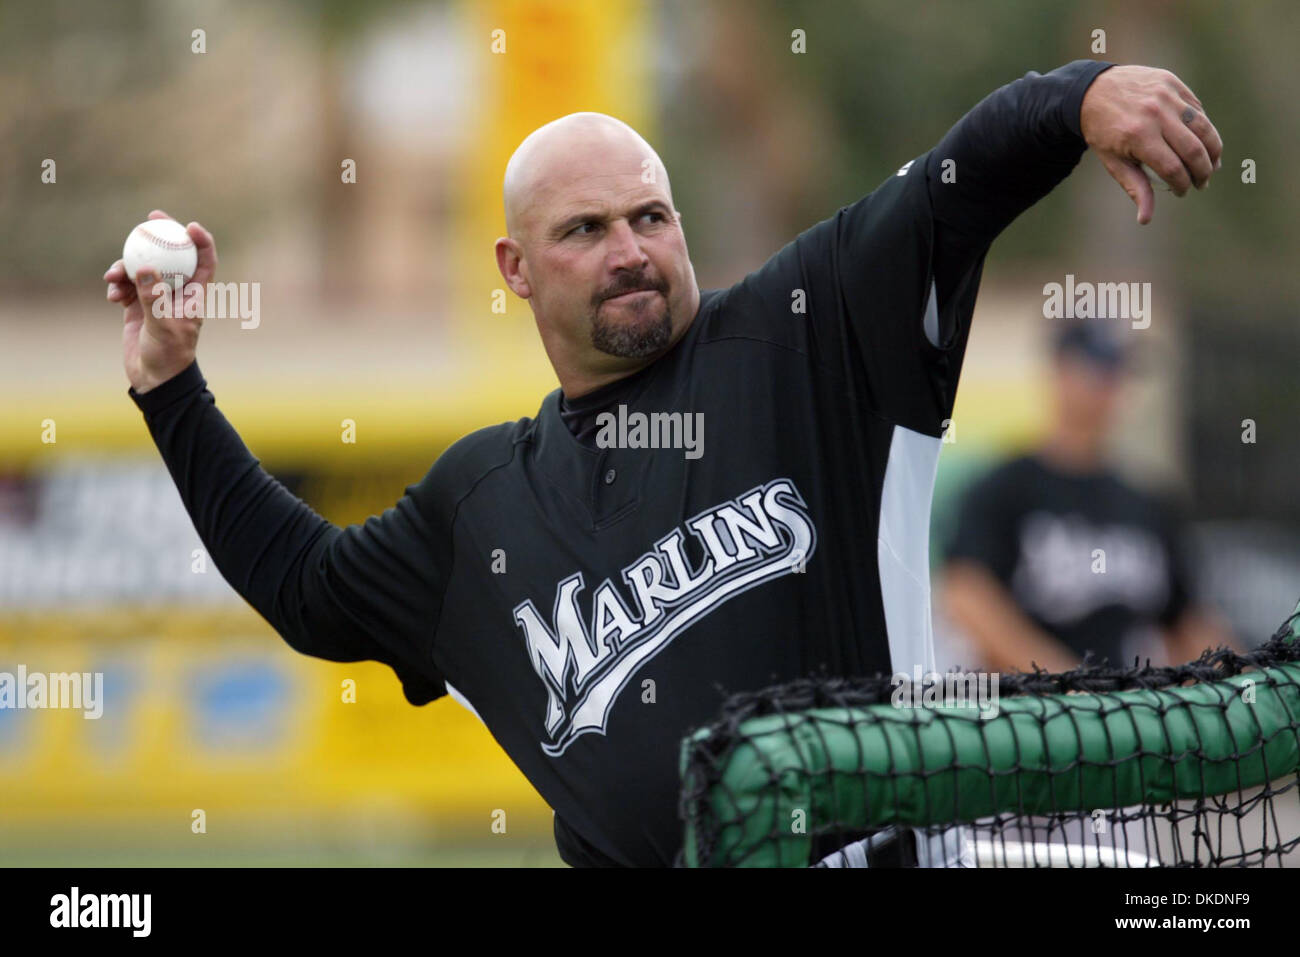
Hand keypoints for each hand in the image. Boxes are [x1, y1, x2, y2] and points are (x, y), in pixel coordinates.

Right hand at [104, 210, 216, 393]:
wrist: (153, 377)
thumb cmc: (168, 354)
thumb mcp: (162, 325)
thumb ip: (153, 296)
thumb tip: (145, 266)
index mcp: (195, 294)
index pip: (204, 261)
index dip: (201, 240)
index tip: (188, 225)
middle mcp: (177, 291)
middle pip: (172, 254)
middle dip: (161, 234)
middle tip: (149, 217)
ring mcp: (156, 296)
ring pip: (144, 267)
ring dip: (127, 267)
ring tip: (113, 278)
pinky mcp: (137, 304)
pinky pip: (127, 284)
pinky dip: (118, 286)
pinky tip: (112, 296)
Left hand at [1080, 65, 1222, 224]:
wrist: (1092, 91)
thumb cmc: (1102, 132)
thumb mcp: (1112, 161)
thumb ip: (1134, 187)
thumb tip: (1145, 219)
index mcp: (1138, 136)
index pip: (1173, 168)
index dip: (1182, 185)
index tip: (1183, 192)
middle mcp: (1155, 114)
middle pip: (1193, 150)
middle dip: (1202, 172)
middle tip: (1202, 183)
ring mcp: (1166, 95)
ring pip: (1204, 127)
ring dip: (1213, 150)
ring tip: (1212, 165)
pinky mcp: (1172, 83)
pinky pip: (1197, 109)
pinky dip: (1204, 128)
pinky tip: (1203, 142)